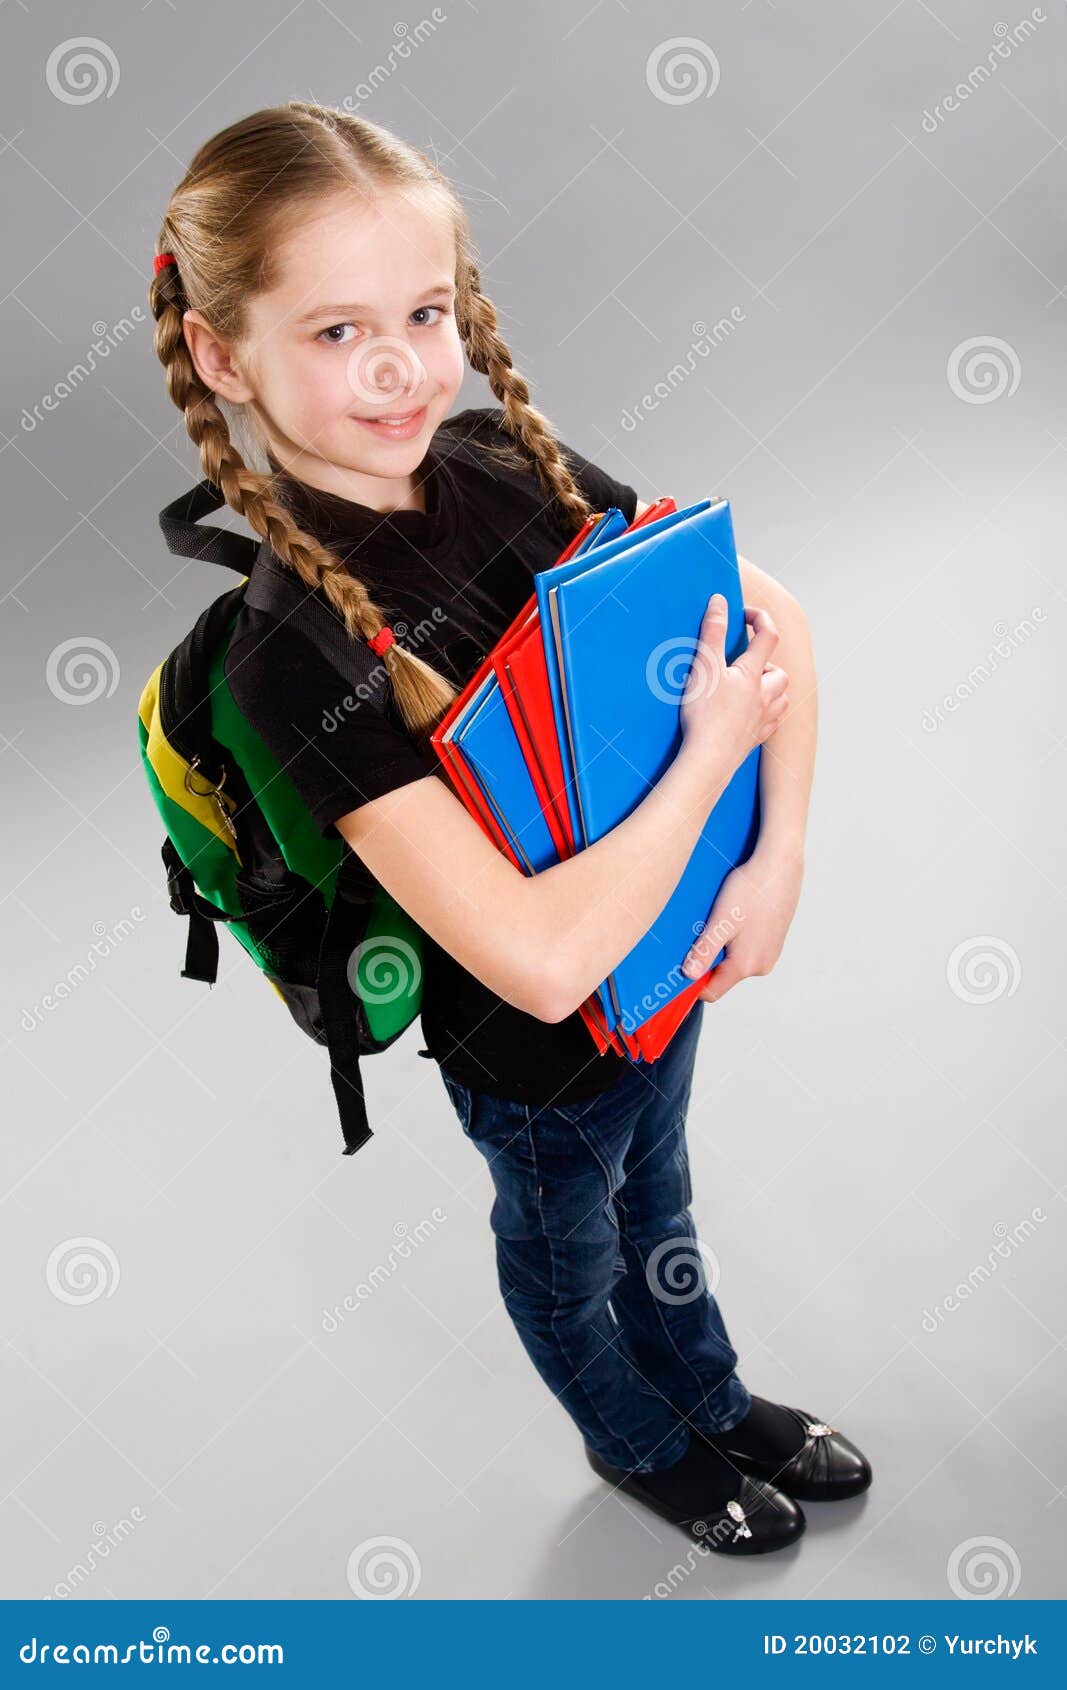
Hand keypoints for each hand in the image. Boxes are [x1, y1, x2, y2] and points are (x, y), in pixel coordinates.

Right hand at [679, 595, 788, 795]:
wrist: (709, 759)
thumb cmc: (704, 714)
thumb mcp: (704, 666)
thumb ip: (713, 632)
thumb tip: (720, 601)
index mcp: (752, 674)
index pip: (767, 636)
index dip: (759, 618)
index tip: (744, 614)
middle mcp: (765, 695)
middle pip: (779, 672)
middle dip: (766, 663)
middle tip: (744, 663)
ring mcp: (763, 719)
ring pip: (782, 697)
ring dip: (771, 688)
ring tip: (751, 688)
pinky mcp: (756, 739)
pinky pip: (773, 721)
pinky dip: (767, 712)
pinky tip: (753, 714)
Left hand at [680, 842, 804, 1002]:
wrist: (780, 865)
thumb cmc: (750, 889)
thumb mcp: (720, 920)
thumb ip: (704, 951)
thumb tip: (688, 976)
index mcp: (746, 965)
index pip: (712, 991)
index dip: (692, 982)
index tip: (679, 965)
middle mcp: (761, 966)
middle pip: (723, 976)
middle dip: (707, 960)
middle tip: (697, 934)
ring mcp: (771, 954)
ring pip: (736, 961)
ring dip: (721, 947)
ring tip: (717, 920)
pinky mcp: (774, 941)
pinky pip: (748, 949)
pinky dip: (736, 939)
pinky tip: (734, 916)